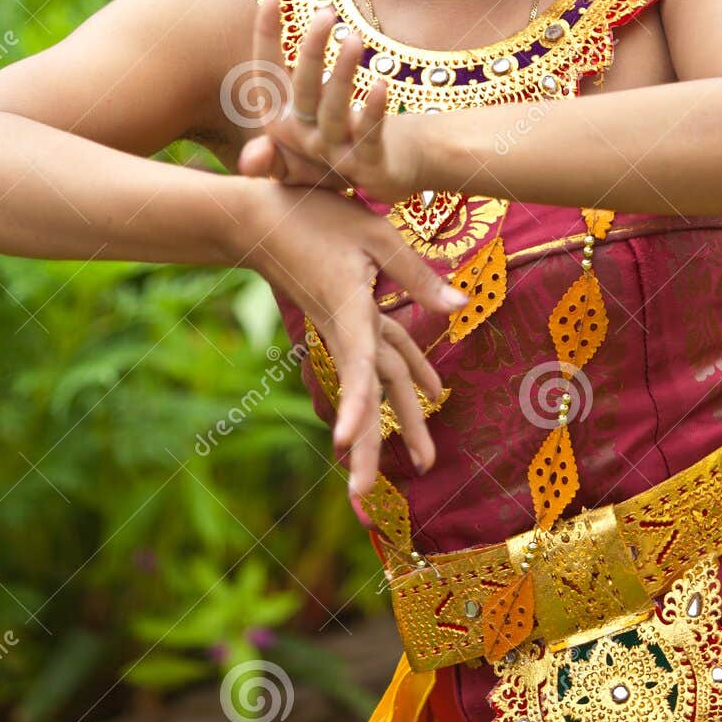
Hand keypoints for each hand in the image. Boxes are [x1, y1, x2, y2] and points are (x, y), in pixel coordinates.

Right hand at [236, 0, 423, 203]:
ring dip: (342, 75)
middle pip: (302, 90)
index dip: (266, 34)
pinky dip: (373, 111)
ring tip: (355, 38)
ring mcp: (333, 154)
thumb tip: (248, 68)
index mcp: (279, 119)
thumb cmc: (336, 136)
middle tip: (325, 13)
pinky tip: (381, 84)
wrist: (382, 174)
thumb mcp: (302, 116)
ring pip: (334, 113)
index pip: (266, 72)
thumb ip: (276, 87)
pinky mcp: (367, 166)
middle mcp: (301, 137)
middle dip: (310, 52)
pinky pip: (368, 136)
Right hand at [243, 180, 466, 497]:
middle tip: (368, 504)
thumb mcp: (375, 234)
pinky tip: (431, 391)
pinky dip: (402, 376)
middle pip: (365, 397)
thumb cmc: (316, 216)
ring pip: (374, 383)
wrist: (259, 218)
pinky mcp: (344, 319)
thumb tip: (461, 306)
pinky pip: (377, 356)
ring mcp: (343, 329)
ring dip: (393, 423)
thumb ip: (417, 274)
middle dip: (369, 449)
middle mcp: (345, 331)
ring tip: (419, 465)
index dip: (354, 409)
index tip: (347, 447)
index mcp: (350, 312)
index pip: (357, 368)